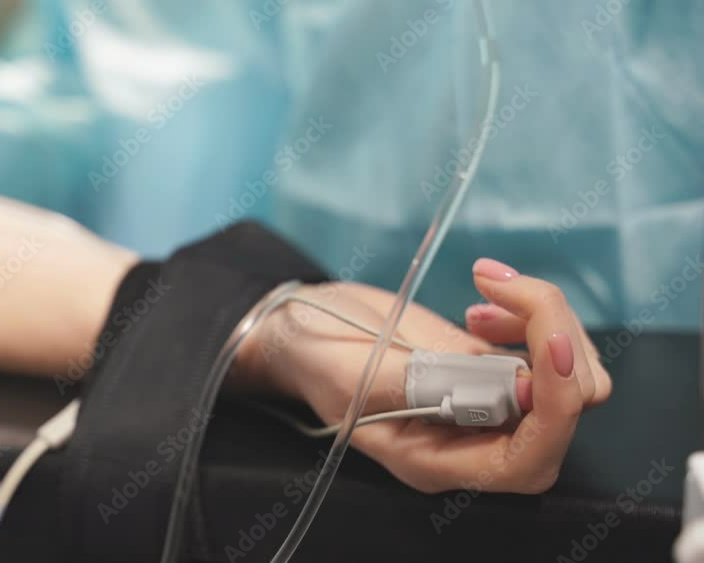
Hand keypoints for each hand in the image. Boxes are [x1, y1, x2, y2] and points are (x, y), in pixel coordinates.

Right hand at [235, 258, 611, 493]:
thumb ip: (430, 386)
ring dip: (547, 319)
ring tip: (489, 286)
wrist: (302, 330)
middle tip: (502, 285)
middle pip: (565, 412)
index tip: (548, 344)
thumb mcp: (354, 374)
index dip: (555, 407)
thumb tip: (519, 389)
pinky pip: (548, 347)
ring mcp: (488, 401)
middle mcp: (475, 439)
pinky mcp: (491, 365)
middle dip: (556, 340)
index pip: (529, 458)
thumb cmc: (315, 359)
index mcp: (440, 461)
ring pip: (570, 377)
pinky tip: (485, 296)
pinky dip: (532, 312)